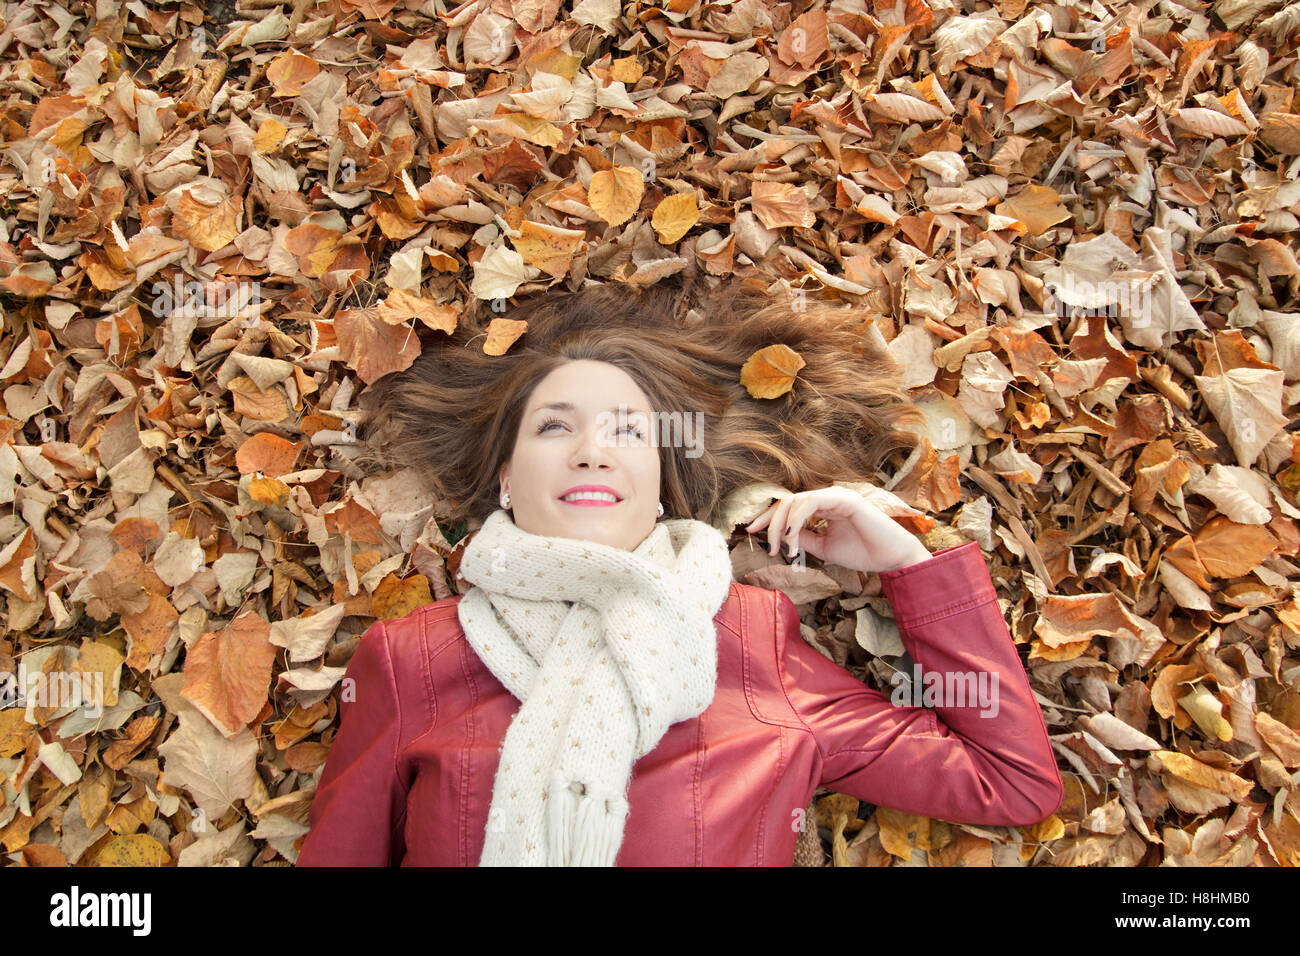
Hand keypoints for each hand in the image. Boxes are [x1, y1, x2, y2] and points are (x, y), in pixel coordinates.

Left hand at [743, 485, 932, 573]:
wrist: (891, 558)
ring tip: (786, 550)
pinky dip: (797, 520)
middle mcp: (827, 497)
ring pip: (795, 501)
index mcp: (823, 507)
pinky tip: (793, 538)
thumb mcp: (824, 547)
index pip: (788, 507)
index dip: (768, 518)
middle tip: (769, 548)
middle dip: (771, 523)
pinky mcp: (844, 498)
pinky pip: (810, 503)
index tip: (751, 531)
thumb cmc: (863, 552)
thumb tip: (781, 535)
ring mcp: (835, 495)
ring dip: (784, 526)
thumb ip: (803, 538)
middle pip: (786, 502)